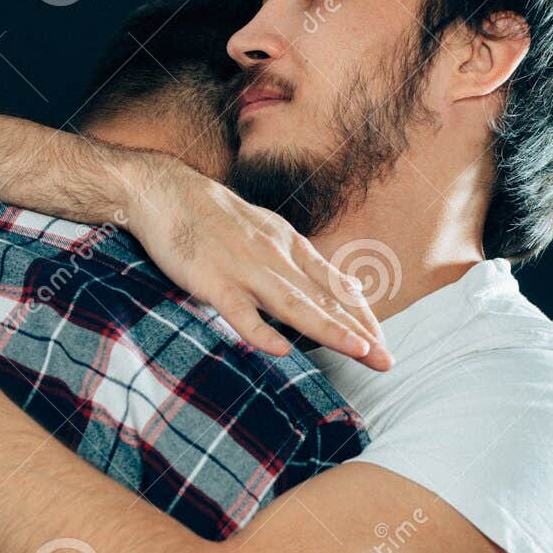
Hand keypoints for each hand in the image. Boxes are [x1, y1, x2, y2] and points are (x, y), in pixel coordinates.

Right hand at [127, 160, 392, 370]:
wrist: (166, 192)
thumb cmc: (214, 218)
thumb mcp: (269, 232)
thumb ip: (303, 262)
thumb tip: (344, 286)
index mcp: (289, 246)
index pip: (334, 286)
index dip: (360, 315)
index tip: (381, 341)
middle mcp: (276, 258)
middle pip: (323, 301)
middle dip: (357, 332)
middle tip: (386, 360)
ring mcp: (246, 271)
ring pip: (294, 306)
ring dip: (328, 329)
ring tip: (359, 351)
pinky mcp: (213, 282)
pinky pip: (240, 312)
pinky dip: (260, 331)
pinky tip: (280, 350)